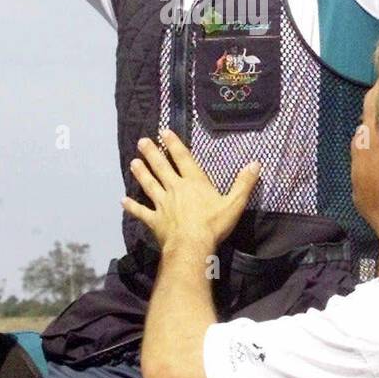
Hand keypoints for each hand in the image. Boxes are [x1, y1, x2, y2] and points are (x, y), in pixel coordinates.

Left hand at [122, 129, 259, 251]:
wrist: (192, 246)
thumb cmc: (214, 224)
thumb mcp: (234, 203)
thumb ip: (244, 183)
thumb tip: (255, 164)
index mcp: (194, 182)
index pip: (183, 159)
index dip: (174, 144)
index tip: (164, 132)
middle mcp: (175, 189)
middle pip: (162, 167)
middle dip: (152, 153)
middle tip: (141, 141)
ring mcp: (162, 204)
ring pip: (149, 185)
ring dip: (141, 173)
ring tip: (133, 162)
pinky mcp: (155, 220)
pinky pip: (142, 211)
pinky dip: (132, 206)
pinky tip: (123, 201)